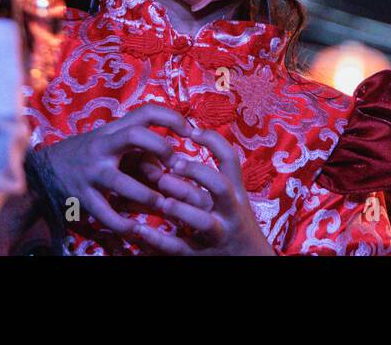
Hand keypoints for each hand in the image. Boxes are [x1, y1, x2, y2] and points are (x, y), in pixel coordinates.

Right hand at [36, 104, 189, 237]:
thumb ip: (139, 149)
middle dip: (161, 149)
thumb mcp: (110, 143)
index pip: (146, 112)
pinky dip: (123, 225)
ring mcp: (91, 173)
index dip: (172, 118)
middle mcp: (102, 147)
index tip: (191, 132)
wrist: (42, 171)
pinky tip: (136, 229)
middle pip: (135, 136)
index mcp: (113, 131)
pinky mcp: (82, 197)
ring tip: (162, 205)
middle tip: (177, 166)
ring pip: (122, 183)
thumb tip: (176, 162)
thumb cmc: (87, 156)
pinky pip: (106, 214)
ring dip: (147, 197)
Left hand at [132, 127, 275, 255]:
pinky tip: (141, 229)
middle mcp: (230, 211)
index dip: (214, 142)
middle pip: (220, 187)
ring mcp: (217, 234)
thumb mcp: (229, 199)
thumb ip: (206, 179)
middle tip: (172, 164)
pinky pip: (180, 248)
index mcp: (235, 193)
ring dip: (180, 208)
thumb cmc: (232, 222)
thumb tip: (175, 149)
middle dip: (197, 173)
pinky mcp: (201, 255)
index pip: (231, 160)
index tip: (192, 131)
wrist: (249, 260)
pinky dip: (159, 240)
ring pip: (202, 221)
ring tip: (161, 199)